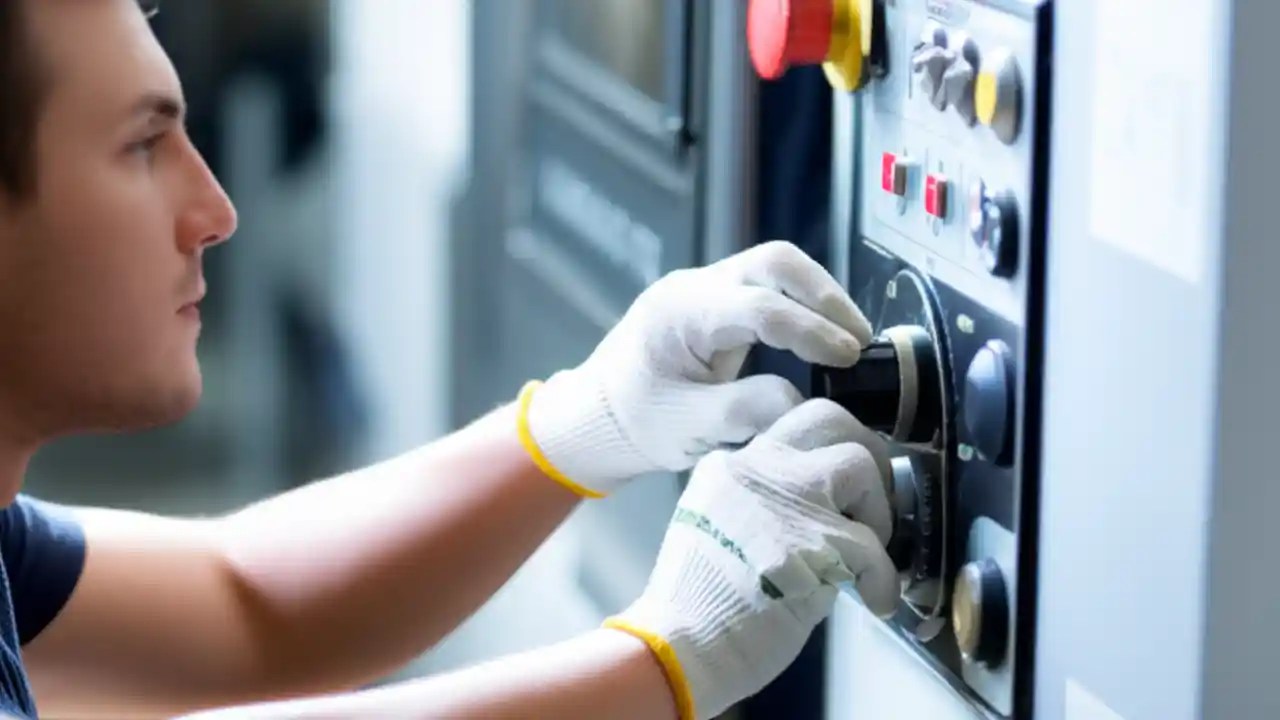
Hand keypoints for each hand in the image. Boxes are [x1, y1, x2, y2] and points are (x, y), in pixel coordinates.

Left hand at [519, 241, 872, 496]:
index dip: (811, 331)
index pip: (761, 307)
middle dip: (824, 297)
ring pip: (775, 266)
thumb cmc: (635, 422)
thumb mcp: (688, 428)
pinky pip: (768, 285)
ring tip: (850, 338)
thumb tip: (802, 400)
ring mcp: (704, 287)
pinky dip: (802, 304)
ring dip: (818, 296)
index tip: (847, 359)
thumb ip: (746, 411)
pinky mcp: (716, 301)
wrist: (597, 416)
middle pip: (775, 263)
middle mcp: (694, 287)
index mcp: (682, 313)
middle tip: (859, 340)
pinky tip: (822, 336)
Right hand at [604, 399, 896, 719]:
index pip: (788, 431)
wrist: (683, 643)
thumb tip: (814, 518)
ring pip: (859, 464)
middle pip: (826, 418)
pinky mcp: (819, 541)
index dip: (821, 455)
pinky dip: (883, 580)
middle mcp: (757, 466)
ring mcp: (788, 499)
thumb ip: (759, 508)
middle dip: (862, 448)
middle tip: (871, 491)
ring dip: (877, 508)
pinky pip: (875, 550)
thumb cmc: (694, 603)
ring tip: (871, 547)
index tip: (835, 483)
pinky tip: (877, 600)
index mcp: (728, 466)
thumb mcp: (713, 528)